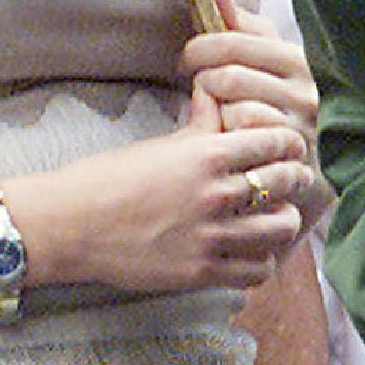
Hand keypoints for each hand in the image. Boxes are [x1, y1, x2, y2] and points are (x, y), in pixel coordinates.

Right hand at [34, 116, 314, 293]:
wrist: (70, 225)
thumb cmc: (107, 179)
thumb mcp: (159, 145)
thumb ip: (199, 124)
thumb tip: (215, 92)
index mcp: (206, 155)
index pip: (276, 141)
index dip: (288, 143)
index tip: (288, 148)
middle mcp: (216, 194)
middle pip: (287, 182)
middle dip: (294, 178)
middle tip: (291, 181)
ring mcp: (211, 236)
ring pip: (281, 227)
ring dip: (283, 221)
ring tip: (274, 218)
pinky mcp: (202, 272)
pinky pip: (258, 270)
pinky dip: (262, 261)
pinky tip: (252, 252)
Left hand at [184, 0, 319, 154]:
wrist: (311, 153)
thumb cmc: (276, 98)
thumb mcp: (262, 54)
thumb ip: (232, 17)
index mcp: (296, 56)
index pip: (232, 40)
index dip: (197, 50)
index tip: (186, 62)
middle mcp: (306, 87)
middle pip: (228, 77)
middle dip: (203, 84)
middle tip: (198, 90)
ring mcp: (303, 123)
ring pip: (235, 109)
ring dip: (216, 114)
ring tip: (217, 114)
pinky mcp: (294, 154)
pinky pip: (245, 139)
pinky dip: (231, 136)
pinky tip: (232, 136)